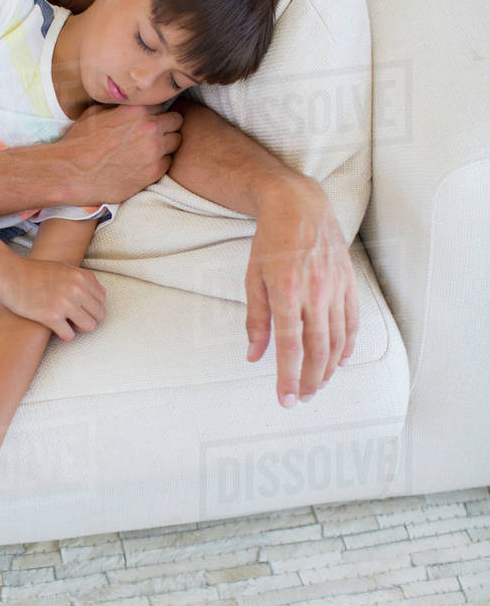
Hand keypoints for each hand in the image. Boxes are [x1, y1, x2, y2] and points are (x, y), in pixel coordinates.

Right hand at [0, 253, 105, 340]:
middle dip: (88, 318)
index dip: (92, 306)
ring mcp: (64, 303)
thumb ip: (84, 278)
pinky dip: (64, 334)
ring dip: (79, 328)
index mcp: (81, 277)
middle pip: (99, 315)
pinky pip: (69, 335)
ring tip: (67, 323)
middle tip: (74, 318)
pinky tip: (55, 328)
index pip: (102, 299)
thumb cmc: (35, 272)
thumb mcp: (64, 267)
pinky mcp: (51, 316)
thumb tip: (102, 294)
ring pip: (89, 327)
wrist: (9, 275)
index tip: (81, 308)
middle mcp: (76, 289)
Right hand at [59, 103, 182, 202]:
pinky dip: (159, 163)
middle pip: (177, 122)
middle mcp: (150, 128)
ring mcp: (154, 151)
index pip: (164, 105)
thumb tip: (132, 104)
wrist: (72, 172)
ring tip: (148, 150)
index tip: (150, 120)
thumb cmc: (80, 142)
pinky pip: (168, 163)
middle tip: (153, 135)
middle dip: (167, 127)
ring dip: (166, 145)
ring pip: (176, 143)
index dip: (156, 113)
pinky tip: (142, 164)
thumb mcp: (98, 112)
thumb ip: (122, 107)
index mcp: (137, 109)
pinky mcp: (153, 172)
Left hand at [245, 176, 357, 405]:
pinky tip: (341, 360)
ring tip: (318, 385)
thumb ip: (256, 320)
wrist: (300, 206)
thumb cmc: (270, 242)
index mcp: (287, 292)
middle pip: (318, 350)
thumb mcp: (252, 279)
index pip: (291, 347)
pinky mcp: (349, 283)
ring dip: (329, 368)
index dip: (289, 378)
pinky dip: (348, 345)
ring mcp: (336, 288)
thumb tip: (254, 356)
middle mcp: (315, 293)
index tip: (286, 400)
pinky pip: (352, 322)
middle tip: (302, 399)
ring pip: (338, 340)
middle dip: (310, 381)